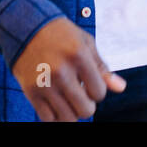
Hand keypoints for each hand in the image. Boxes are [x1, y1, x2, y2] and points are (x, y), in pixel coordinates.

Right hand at [11, 17, 125, 120]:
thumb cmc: (61, 35)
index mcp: (78, 55)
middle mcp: (61, 71)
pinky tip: (56, 104)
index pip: (99, 93)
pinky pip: (48, 119)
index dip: (97, 91)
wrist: (25, 27)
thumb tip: (121, 88)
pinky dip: (55, 117)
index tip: (89, 82)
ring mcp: (44, 83)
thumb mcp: (85, 43)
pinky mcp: (30, 91)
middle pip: (85, 110)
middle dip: (87, 105)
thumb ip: (102, 67)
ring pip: (67, 119)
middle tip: (80, 93)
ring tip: (68, 99)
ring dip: (72, 112)